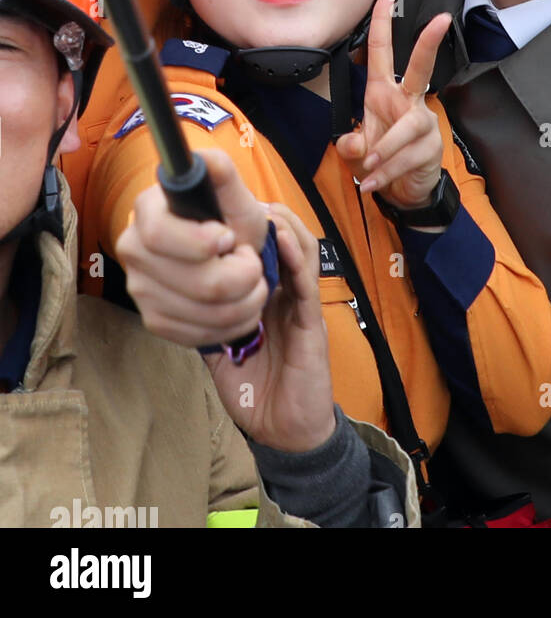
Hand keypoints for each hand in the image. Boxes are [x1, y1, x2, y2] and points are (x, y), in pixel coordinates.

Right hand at [116, 146, 270, 347]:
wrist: (230, 257)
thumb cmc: (232, 223)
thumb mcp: (236, 198)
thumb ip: (223, 175)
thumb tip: (205, 157)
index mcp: (147, 212)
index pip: (159, 233)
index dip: (200, 241)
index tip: (228, 237)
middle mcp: (133, 251)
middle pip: (196, 283)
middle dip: (243, 275)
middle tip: (252, 261)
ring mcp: (140, 290)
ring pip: (205, 313)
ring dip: (247, 302)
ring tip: (254, 283)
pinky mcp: (154, 321)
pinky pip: (200, 334)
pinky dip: (233, 323)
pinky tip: (240, 305)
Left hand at [207, 205, 336, 453]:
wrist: (284, 428)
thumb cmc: (252, 385)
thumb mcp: (218, 344)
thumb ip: (203, 314)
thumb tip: (167, 289)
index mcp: (261, 290)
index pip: (254, 244)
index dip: (239, 221)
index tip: (215, 202)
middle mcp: (282, 290)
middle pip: (278, 237)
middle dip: (259, 214)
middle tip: (238, 196)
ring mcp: (297, 302)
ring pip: (300, 248)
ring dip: (281, 227)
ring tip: (263, 211)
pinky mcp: (310, 320)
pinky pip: (305, 282)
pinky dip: (297, 258)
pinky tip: (282, 240)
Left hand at [335, 0, 450, 210]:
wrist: (403, 190)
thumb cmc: (379, 159)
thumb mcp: (355, 151)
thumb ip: (350, 146)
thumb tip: (353, 144)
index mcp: (383, 92)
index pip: (382, 51)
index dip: (383, 22)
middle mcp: (406, 101)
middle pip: (420, 67)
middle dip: (428, 43)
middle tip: (441, 19)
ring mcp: (422, 123)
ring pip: (404, 130)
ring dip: (382, 153)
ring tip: (369, 170)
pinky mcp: (430, 147)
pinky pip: (404, 158)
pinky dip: (385, 174)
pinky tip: (373, 183)